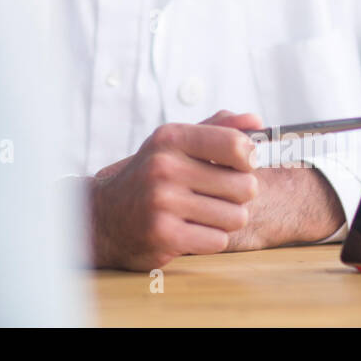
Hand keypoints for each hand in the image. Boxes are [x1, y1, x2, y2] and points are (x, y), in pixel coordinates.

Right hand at [87, 110, 262, 269]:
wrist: (104, 216)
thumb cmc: (150, 177)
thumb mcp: (174, 145)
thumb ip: (216, 129)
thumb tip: (256, 121)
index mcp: (171, 137)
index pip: (236, 144)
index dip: (249, 159)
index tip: (241, 166)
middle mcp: (164, 166)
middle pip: (245, 186)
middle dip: (238, 196)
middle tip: (217, 195)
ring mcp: (162, 201)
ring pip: (236, 217)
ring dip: (226, 220)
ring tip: (202, 214)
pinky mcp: (163, 235)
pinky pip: (218, 240)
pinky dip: (210, 239)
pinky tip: (191, 231)